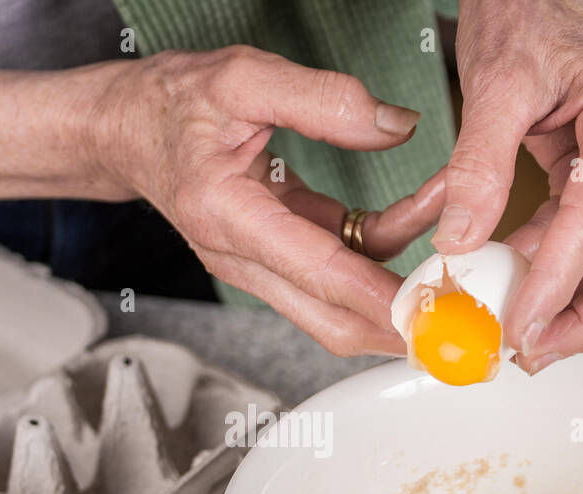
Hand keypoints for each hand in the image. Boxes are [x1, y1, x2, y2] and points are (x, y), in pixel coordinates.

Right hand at [85, 46, 444, 355]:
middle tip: (460, 319)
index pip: (318, 273)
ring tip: (455, 238)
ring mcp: (261, 263)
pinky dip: (383, 251)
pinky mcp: (278, 253)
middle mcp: (242, 256)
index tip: (431, 313)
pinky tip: (419, 212)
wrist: (123, 130)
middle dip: (399, 327)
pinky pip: (338, 267)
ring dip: (399, 282)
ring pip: (339, 304)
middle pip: (331, 321)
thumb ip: (323, 99)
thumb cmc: (167, 106)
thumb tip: (395, 127)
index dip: (379, 298)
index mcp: (227, 217)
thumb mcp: (241, 77)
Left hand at [436, 0, 582, 371]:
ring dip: (577, 307)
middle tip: (534, 351)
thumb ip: (479, 163)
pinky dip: (556, 273)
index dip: (560, 286)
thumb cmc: (527, 15)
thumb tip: (461, 242)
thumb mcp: (495, 83)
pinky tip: (513, 284)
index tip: (519, 328)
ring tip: (520, 335)